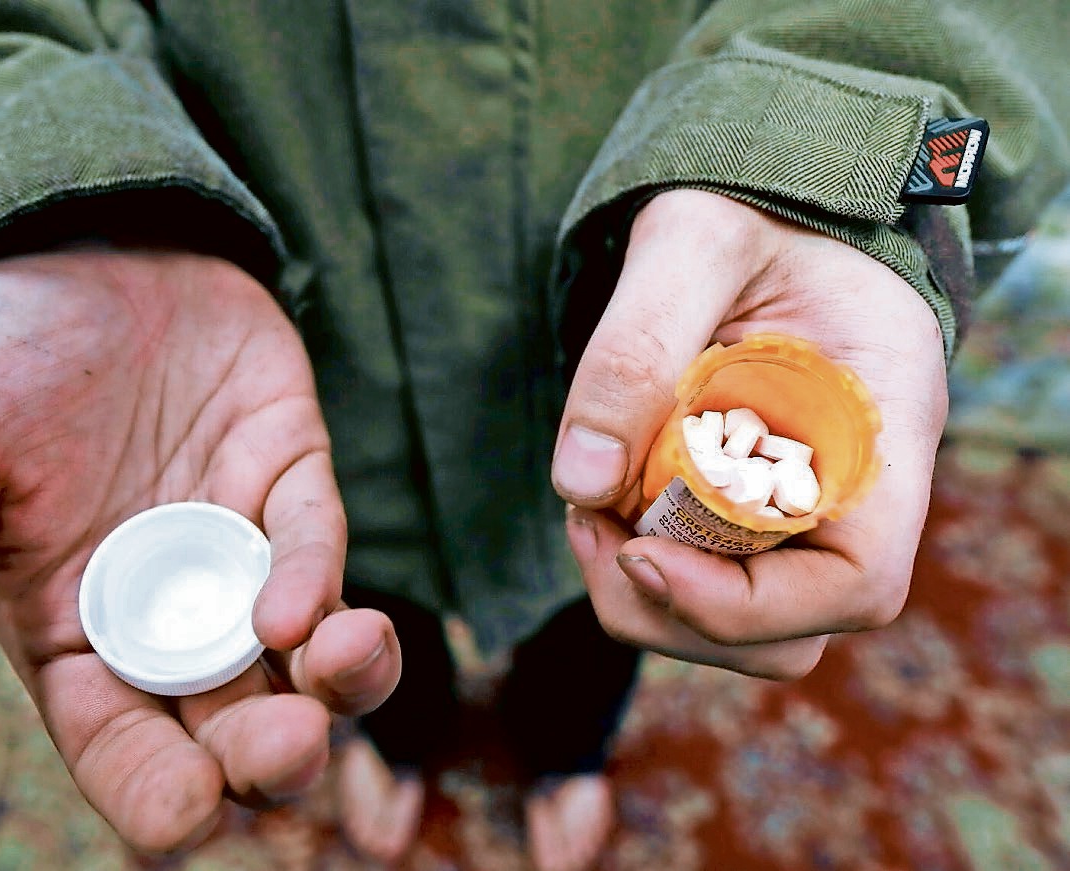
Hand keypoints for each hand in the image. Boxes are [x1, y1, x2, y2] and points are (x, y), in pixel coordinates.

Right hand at [0, 248, 400, 850]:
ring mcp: (236, 544)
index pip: (123, 750)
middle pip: (234, 724)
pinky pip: (317, 545)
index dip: (158, 796)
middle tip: (284, 753)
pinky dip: (316, 578)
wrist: (61, 231)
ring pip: (306, 657)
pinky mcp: (288, 474)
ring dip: (337, 688)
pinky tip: (302, 604)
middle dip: (269, 756)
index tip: (185, 815)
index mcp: (73, 633)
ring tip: (333, 680)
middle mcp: (166, 609)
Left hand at [551, 189, 946, 679]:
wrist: (770, 203)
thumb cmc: (753, 205)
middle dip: (671, 608)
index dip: (745, 606)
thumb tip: (582, 482)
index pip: (855, 581)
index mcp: (882, 425)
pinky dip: (640, 567)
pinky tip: (598, 499)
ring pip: (742, 627)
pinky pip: (707, 581)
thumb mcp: (693, 240)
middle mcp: (858, 491)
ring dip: (647, 596)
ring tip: (589, 510)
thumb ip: (636, 346)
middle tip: (589, 524)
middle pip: (787, 631)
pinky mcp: (755, 514)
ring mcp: (807, 512)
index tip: (640, 555)